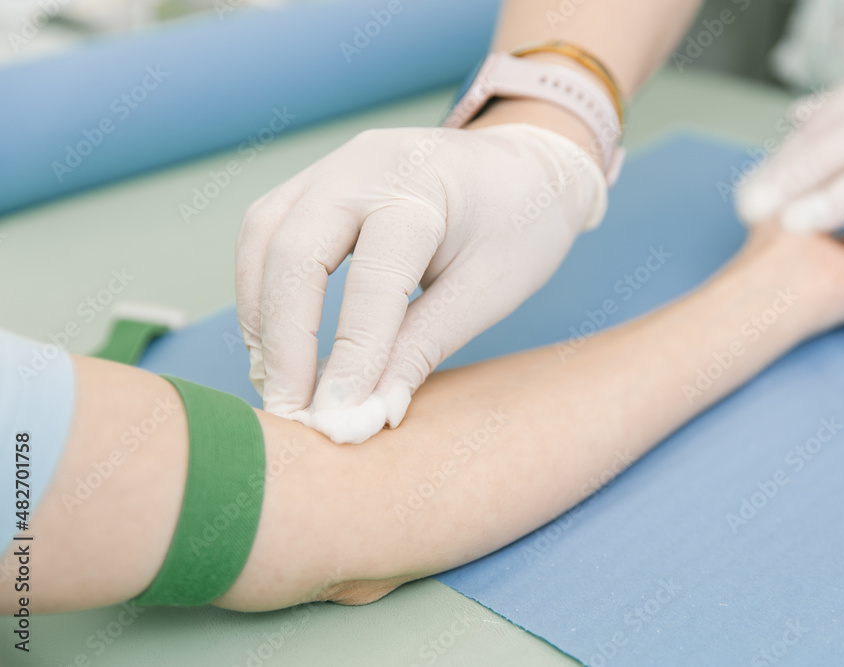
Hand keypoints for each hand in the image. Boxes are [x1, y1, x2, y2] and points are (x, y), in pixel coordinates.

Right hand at [236, 123, 605, 442]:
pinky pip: (267, 231)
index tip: (336, 419)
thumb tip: (369, 412)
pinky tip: (275, 341)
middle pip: (295, 253)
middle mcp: (366, 164)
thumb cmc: (520, 226)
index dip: (351, 357)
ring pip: (263, 238)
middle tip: (288, 411)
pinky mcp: (317, 179)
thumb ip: (424, 348)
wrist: (527, 165)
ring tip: (275, 382)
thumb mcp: (488, 292)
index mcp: (423, 187)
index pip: (372, 281)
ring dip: (261, 316)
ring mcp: (334, 164)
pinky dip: (262, 289)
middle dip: (284, 342)